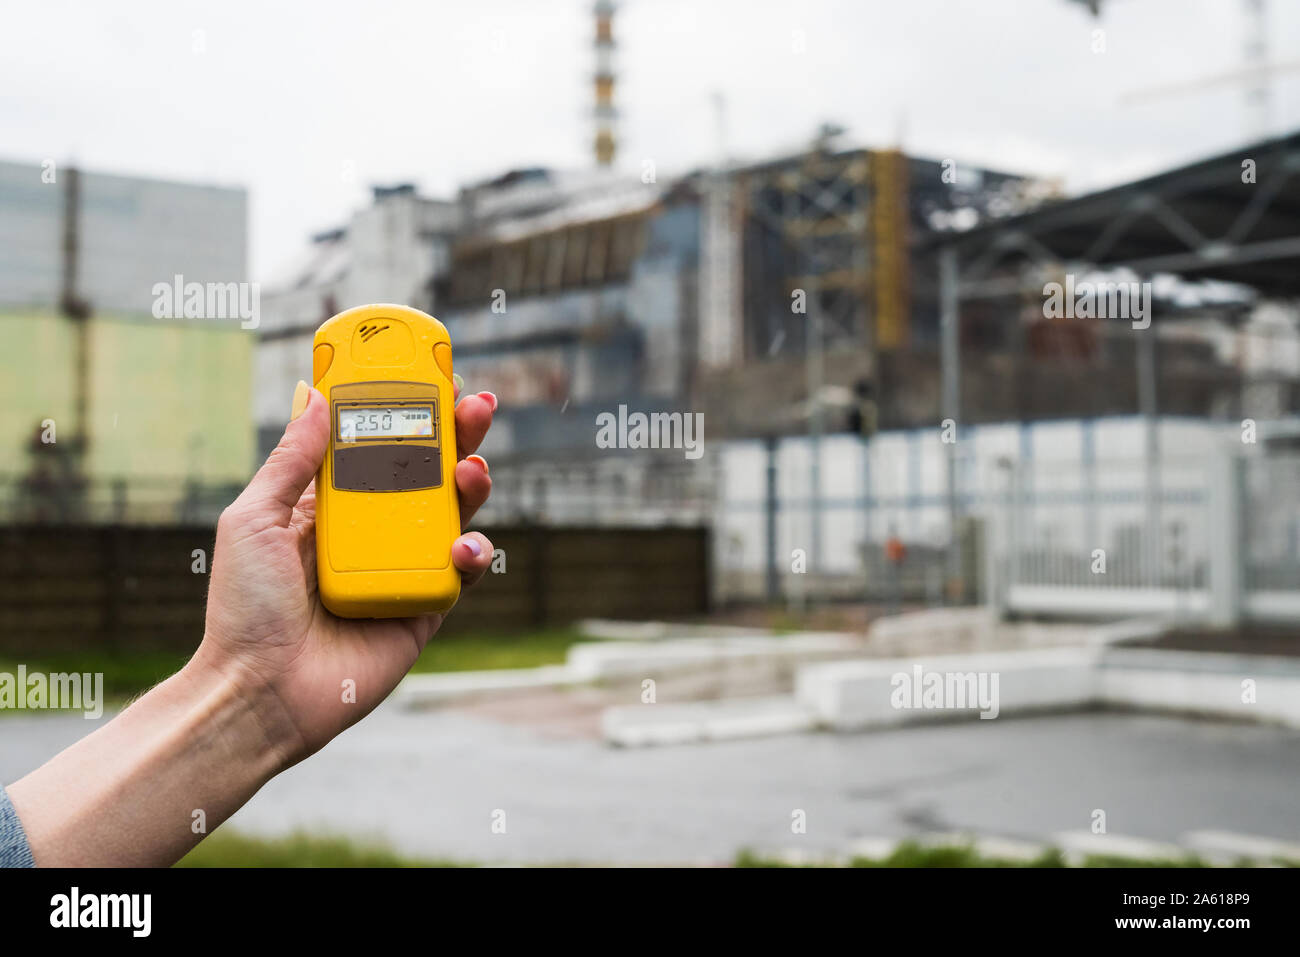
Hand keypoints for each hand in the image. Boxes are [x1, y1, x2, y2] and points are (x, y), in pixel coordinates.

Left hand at [194, 379, 497, 762]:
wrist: (259, 691)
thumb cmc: (243, 608)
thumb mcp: (252, 520)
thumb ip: (291, 460)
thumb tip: (314, 395)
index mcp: (330, 506)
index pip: (378, 448)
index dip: (408, 414)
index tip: (432, 380)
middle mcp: (370, 533)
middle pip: (426, 474)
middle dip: (458, 438)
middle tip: (479, 409)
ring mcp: (399, 570)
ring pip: (451, 517)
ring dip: (472, 487)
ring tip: (475, 470)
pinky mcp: (422, 609)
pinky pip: (459, 574)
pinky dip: (472, 554)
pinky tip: (464, 546)